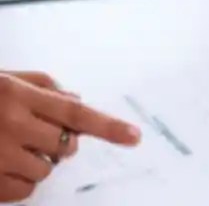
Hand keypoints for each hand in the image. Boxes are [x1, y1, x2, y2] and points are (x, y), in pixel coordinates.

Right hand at [0, 71, 139, 202]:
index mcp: (15, 95)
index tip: (134, 137)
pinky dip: (21, 182)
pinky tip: (3, 166)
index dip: (108, 126)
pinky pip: (24, 191)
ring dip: (37, 162)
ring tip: (10, 148)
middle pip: (64, 146)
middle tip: (36, 133)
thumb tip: (77, 100)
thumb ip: (44, 86)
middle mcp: (8, 125)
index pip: (75, 114)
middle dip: (59, 142)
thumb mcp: (5, 78)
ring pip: (45, 170)